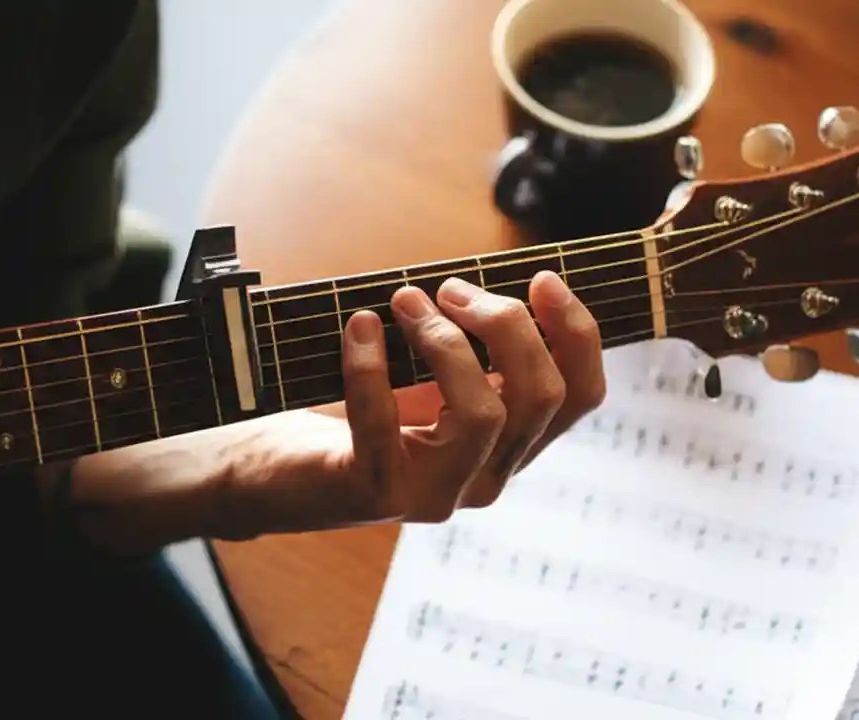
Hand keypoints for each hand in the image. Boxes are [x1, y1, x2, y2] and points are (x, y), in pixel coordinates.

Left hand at [53, 272, 603, 552]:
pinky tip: (359, 326)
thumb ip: (468, 344)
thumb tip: (483, 283)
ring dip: (446, 342)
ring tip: (405, 302)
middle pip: (541, 396)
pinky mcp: (377, 494)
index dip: (576, 332)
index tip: (542, 279)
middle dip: (505, 325)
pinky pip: (385, 425)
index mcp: (510, 445)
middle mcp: (487, 476)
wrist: (278, 472)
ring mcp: (436, 494)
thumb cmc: (356, 413)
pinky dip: (370, 366)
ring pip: (485, 414)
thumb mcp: (427, 374)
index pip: (581, 396)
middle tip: (451, 287)